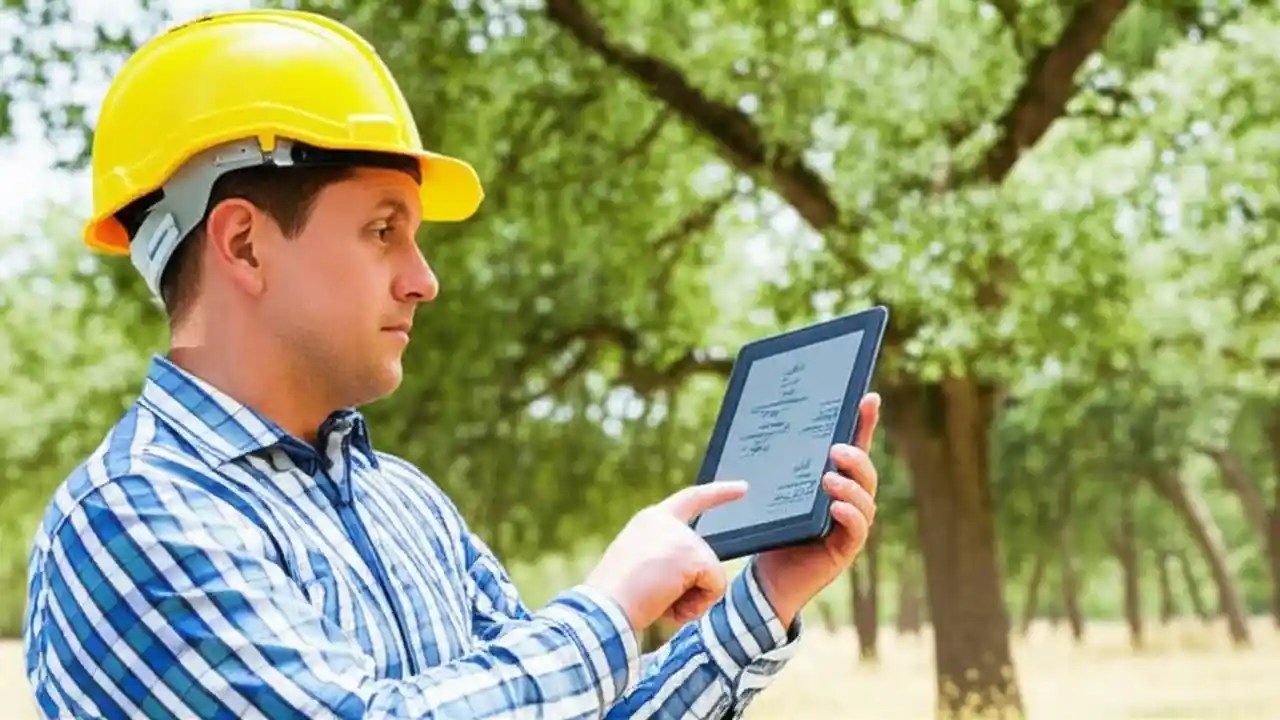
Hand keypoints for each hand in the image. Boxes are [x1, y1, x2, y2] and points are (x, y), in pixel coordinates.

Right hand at [585, 481, 746, 631]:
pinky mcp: (693, 555)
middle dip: (693, 587)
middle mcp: (667, 522)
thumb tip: (699, 575)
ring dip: (691, 598)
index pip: (692, 499)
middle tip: (656, 597)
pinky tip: (669, 605)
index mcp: (651, 520)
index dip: (719, 493)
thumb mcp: (639, 567)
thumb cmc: (616, 597)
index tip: (743, 488)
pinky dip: (698, 605)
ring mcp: (682, 537)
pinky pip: (716, 586)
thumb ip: (667, 559)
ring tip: (658, 600)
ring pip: (711, 574)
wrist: (603, 607)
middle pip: (705, 557)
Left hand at [754, 392, 881, 628]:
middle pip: (866, 474)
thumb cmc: (770, 532)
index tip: (868, 397)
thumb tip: (757, 425)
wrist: (766, 580)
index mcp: (834, 484)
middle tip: (835, 449)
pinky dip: (850, 516)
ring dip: (851, 486)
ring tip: (829, 478)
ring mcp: (850, 527)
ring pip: (865, 501)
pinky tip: (835, 508)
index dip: (865, 424)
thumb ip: (776, 469)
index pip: (855, 449)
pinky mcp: (844, 551)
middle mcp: (848, 502)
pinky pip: (857, 531)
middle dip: (856, 458)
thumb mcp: (773, 494)